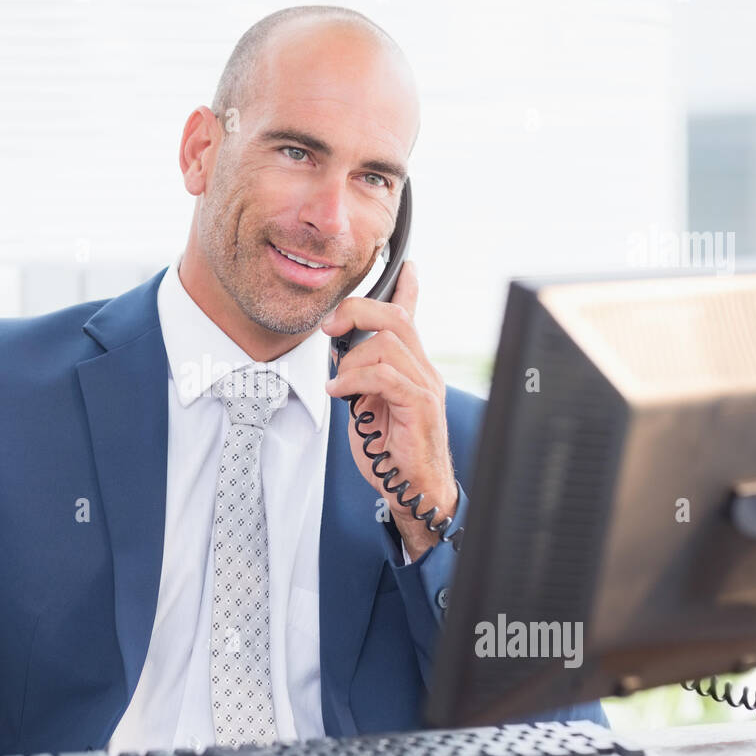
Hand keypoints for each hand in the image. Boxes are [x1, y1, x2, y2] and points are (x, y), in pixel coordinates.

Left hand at [321, 260, 458, 560]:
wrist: (417, 489)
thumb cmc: (394, 451)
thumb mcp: (370, 406)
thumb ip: (362, 379)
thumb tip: (340, 358)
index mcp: (413, 366)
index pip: (412, 318)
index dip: (408, 289)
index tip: (404, 266)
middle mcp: (424, 370)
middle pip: (395, 317)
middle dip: (357, 312)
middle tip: (330, 329)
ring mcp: (426, 386)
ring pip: (387, 344)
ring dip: (351, 361)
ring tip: (339, 386)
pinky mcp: (421, 406)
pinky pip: (385, 376)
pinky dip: (355, 380)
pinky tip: (341, 395)